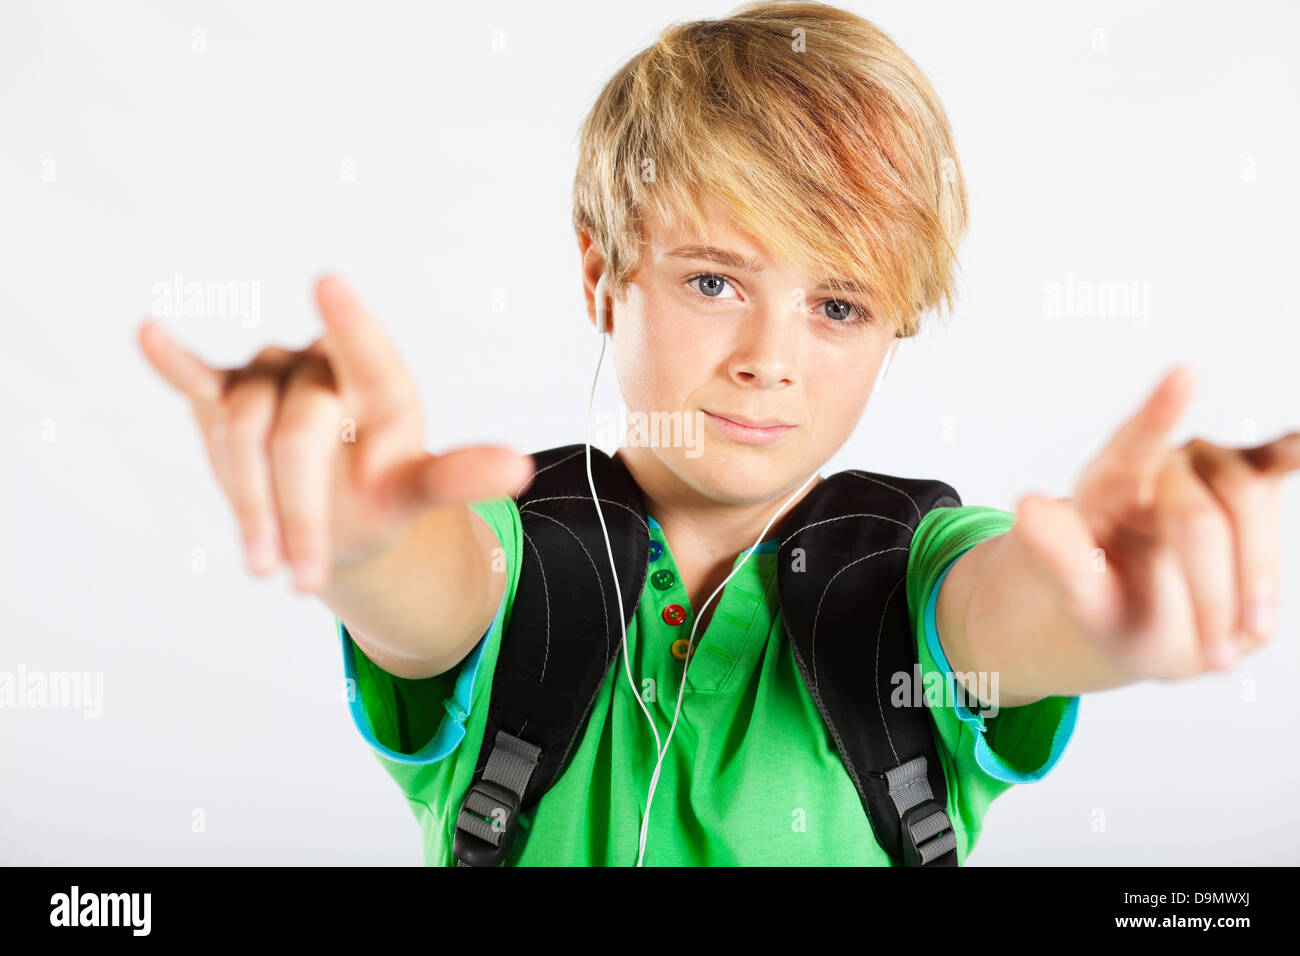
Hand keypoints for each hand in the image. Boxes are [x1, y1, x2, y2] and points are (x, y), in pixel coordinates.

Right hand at [138, 275, 533, 591]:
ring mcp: (270, 376)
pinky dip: (174, 363)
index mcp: (377, 379)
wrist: (333, 519)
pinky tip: (149, 334)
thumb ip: (458, 477)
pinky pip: (199, 380)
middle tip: (302, 581)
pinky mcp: (225, 397)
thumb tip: (519, 470)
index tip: (328, 284)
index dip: (347, 321)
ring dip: (248, 504)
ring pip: (240, 428)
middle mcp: (321, 365)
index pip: (363, 347)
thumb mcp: (418, 494)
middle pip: (294, 431)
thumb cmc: (379, 496)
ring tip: (265, 565)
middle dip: (295, 512)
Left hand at [1007, 366, 1298, 679]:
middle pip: (1196, 517)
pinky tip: (1296, 446)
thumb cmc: (1102, 599)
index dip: (1158, 413)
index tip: (1185, 374)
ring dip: (1252, 582)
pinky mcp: (1246, 486)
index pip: (1131, 446)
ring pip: (1248, 507)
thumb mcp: (1074, 595)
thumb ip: (1058, 556)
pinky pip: (1270, 469)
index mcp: (1105, 485)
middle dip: (1209, 594)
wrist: (1131, 612)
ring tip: (1241, 641)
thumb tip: (1027, 503)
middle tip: (1213, 660)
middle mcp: (1158, 464)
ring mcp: (1206, 469)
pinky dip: (1289, 454)